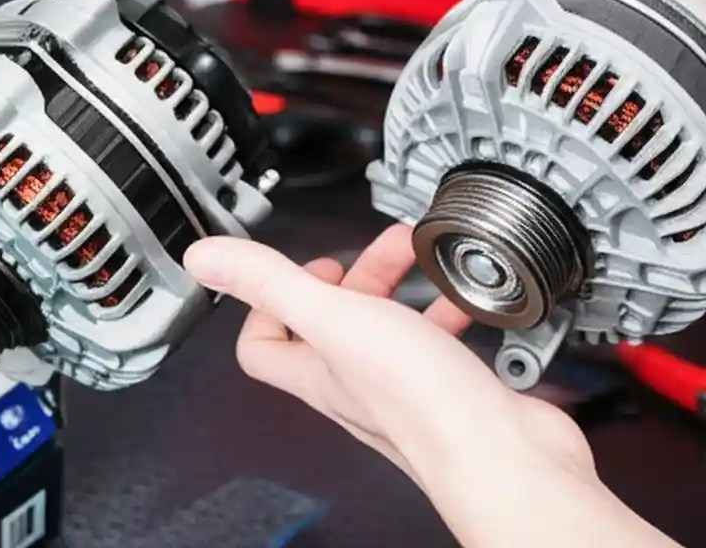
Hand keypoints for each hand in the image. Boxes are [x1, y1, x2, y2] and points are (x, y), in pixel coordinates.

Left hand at [185, 225, 675, 547]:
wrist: (500, 452)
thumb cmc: (420, 402)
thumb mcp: (333, 317)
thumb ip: (269, 281)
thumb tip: (205, 258)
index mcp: (317, 370)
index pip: (261, 345)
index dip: (265, 304)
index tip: (293, 271)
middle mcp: (354, 384)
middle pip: (332, 325)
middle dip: (351, 277)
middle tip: (374, 252)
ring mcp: (402, 388)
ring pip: (386, 329)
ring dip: (397, 287)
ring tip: (418, 259)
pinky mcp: (449, 389)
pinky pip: (437, 342)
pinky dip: (444, 311)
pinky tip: (458, 299)